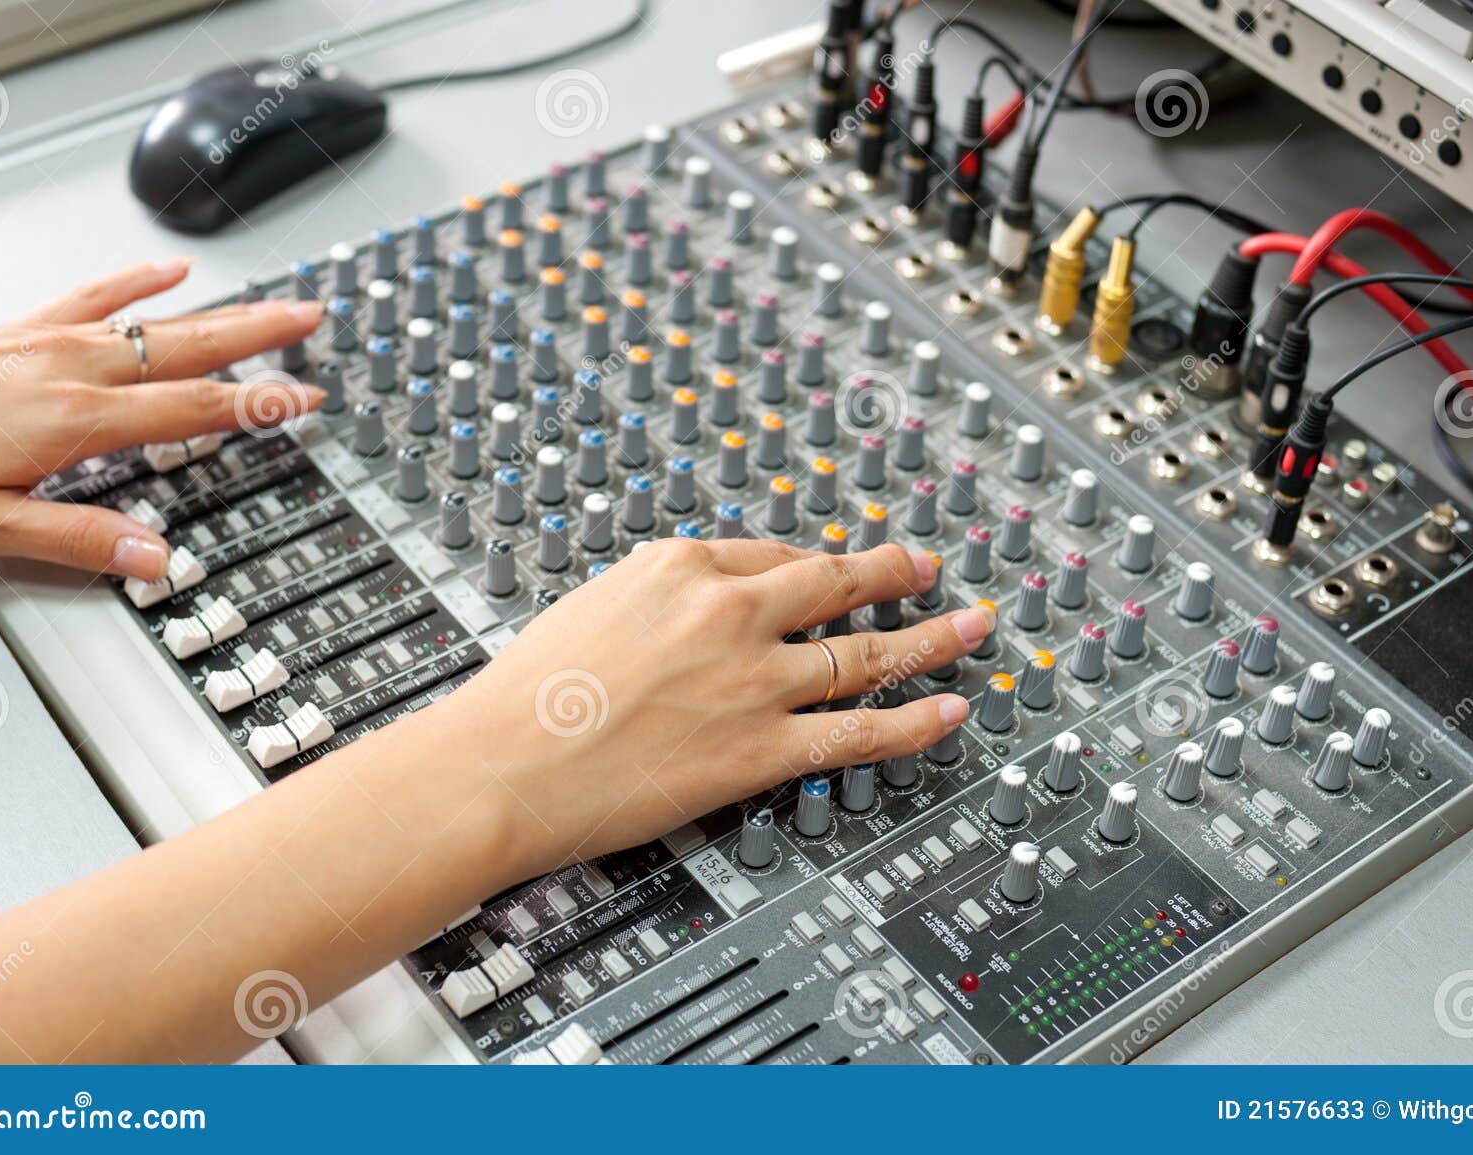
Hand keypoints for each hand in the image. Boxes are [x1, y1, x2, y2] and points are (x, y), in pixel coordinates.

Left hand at [0, 259, 324, 579]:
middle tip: (311, 316)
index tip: (305, 398)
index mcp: (74, 420)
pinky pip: (93, 298)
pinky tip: (165, 274)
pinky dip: (136, 283)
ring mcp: (44, 342)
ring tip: (266, 301)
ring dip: (219, 310)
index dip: (259, 403)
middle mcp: (68, 369)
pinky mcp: (18, 331)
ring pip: (154, 320)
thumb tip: (157, 557)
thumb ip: (81, 540)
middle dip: (259, 331)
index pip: (193, 408)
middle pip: (188, 346)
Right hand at [401, 537, 995, 885]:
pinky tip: (951, 710)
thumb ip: (656, 600)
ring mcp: (753, 679)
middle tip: (926, 565)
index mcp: (680, 567)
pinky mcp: (760, 747)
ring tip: (971, 627)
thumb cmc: (527, 695)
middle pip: (836, 583)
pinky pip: (859, 731)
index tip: (838, 566)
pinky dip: (914, 721)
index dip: (815, 563)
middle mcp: (728, 611)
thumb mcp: (589, 608)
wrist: (501, 765)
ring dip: (930, 638)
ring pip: (865, 652)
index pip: (771, 554)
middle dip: (892, 571)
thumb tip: (695, 607)